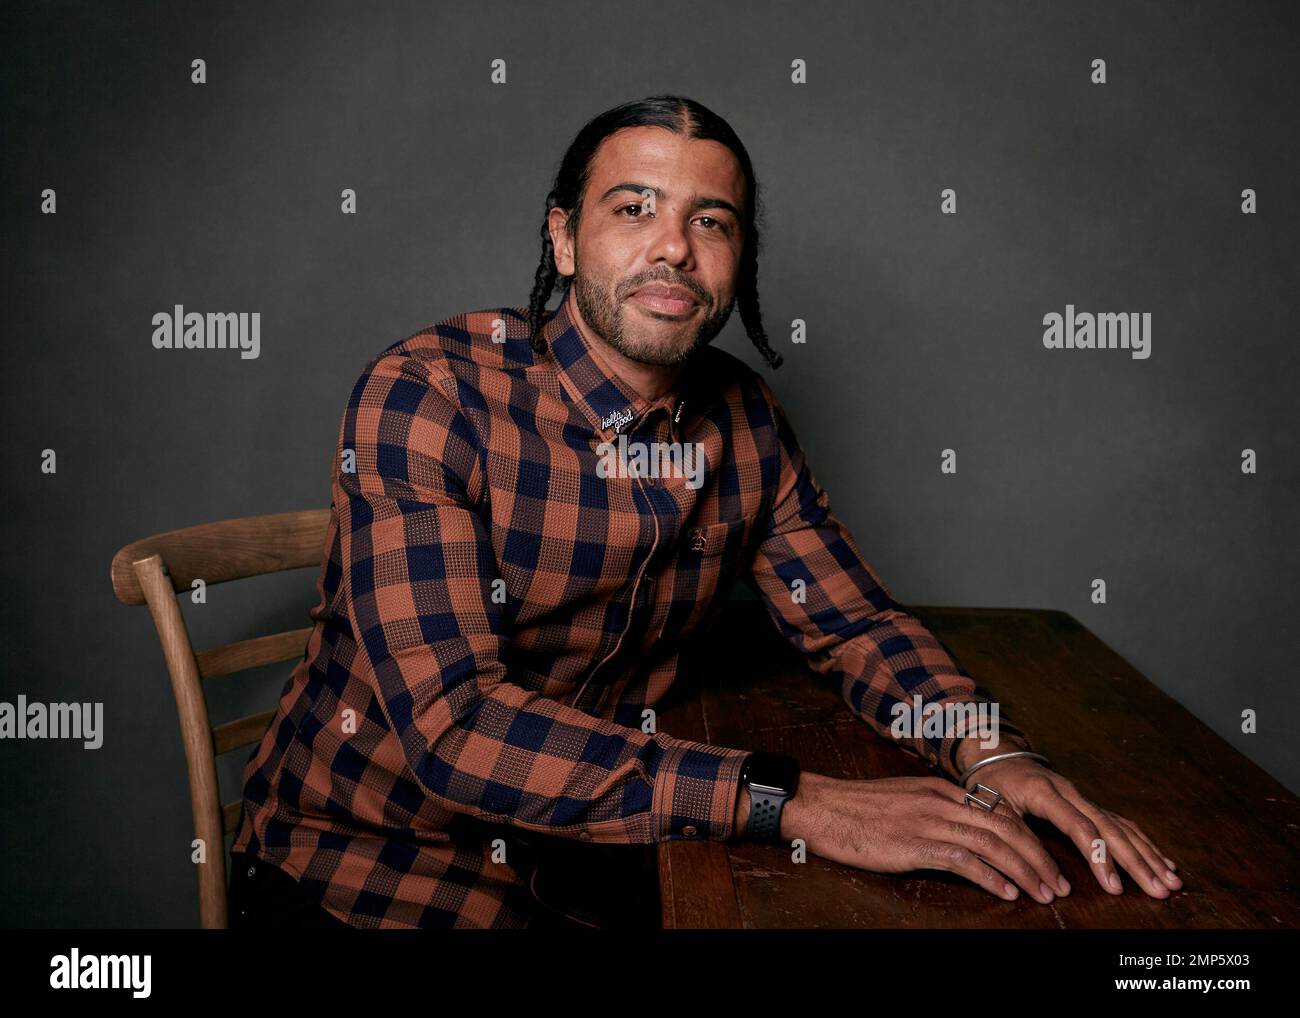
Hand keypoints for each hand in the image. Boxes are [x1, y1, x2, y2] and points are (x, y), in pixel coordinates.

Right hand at [783, 772, 1071, 902]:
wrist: (821, 806)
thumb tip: (961, 828)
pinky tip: (1007, 892)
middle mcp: (940, 801)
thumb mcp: (902, 797)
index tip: (1046, 858)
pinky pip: (964, 860)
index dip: (1028, 836)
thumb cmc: (856, 807)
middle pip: (1005, 827)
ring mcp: (929, 821)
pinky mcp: (915, 844)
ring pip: (992, 844)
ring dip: (1025, 871)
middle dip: (1038, 857)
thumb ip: (933, 808)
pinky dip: (992, 877)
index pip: (997, 811)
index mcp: (939, 789)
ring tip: (1044, 893)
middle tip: (1059, 882)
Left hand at [960, 754, 1181, 898]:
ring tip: (1171, 881)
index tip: (1114, 886)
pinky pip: (1119, 822)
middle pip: (1110, 828)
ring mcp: (1081, 796)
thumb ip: (1015, 837)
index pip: (1080, 827)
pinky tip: (1161, 860)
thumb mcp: (992, 808)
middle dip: (1137, 862)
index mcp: (1046, 793)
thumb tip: (1042, 877)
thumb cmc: (990, 783)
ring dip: (1148, 855)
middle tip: (1160, 890)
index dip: (1099, 857)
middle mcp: (1070, 793)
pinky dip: (1141, 843)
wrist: (995, 754)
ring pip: (1121, 826)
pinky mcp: (1086, 803)